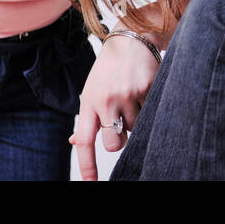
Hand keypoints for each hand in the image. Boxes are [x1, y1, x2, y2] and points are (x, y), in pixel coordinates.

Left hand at [69, 31, 160, 180]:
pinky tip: (143, 90)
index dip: (87, 167)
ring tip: (132, 98)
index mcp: (89, 102)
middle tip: (121, 123)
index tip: (90, 184)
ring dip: (135, 120)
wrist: (131, 39)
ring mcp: (127, 95)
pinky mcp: (147, 89)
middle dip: (119, 140)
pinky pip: (150, 114)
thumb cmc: (110, 67)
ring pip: (134, 129)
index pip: (85, 141)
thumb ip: (87, 116)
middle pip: (113, 144)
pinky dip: (148, 108)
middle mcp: (106, 100)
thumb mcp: (92, 89)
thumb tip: (75, 141)